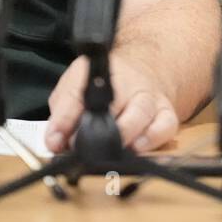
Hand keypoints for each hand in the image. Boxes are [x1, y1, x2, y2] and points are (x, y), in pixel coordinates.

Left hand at [44, 51, 178, 153]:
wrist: (141, 71)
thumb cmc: (103, 84)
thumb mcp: (75, 89)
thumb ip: (62, 116)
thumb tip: (55, 142)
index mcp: (98, 74)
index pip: (78, 94)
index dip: (65, 119)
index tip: (56, 140)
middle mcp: (128, 83)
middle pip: (116, 101)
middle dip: (100, 130)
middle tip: (85, 148)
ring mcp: (150, 98)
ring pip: (142, 112)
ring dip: (126, 135)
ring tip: (112, 150)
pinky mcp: (166, 114)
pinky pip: (165, 126)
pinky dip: (152, 140)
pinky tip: (137, 149)